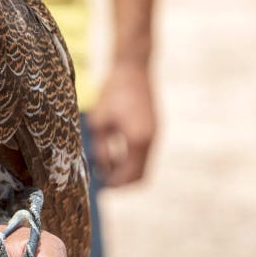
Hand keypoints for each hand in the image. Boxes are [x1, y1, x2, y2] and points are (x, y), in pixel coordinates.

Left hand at [88, 61, 156, 186]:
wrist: (133, 69)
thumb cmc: (114, 92)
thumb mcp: (100, 121)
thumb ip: (101, 147)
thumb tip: (101, 168)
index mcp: (137, 140)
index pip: (129, 175)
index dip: (115, 184)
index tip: (101, 187)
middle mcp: (150, 140)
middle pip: (141, 175)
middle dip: (123, 183)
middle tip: (104, 183)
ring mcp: (155, 135)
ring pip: (144, 165)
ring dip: (127, 171)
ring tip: (106, 169)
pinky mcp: (153, 128)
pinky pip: (144, 154)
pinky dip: (131, 160)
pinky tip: (114, 154)